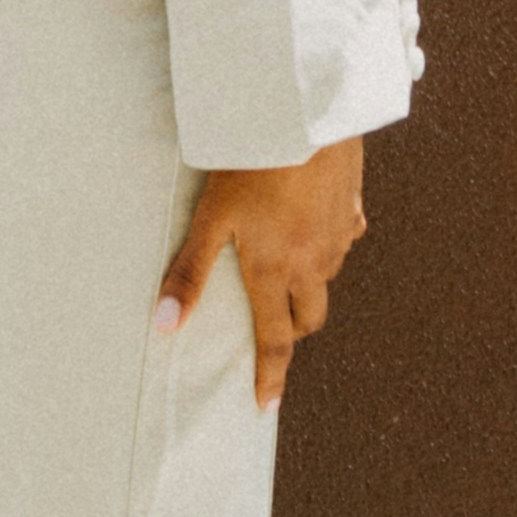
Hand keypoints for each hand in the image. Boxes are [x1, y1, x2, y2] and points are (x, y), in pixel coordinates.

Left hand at [156, 138, 368, 411]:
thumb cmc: (250, 160)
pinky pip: (345, 237)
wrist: (304, 112)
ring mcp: (337, 235)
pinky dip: (330, 241)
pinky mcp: (352, 206)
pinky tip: (314, 220)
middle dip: (291, 327)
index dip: (270, 376)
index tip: (265, 405)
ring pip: (327, 277)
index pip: (274, 340)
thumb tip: (164, 324)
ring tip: (285, 262)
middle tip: (273, 322)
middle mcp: (312, 261)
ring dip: (308, 282)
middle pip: (308, 317)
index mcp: (274, 269)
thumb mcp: (212, 215)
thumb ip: (190, 270)